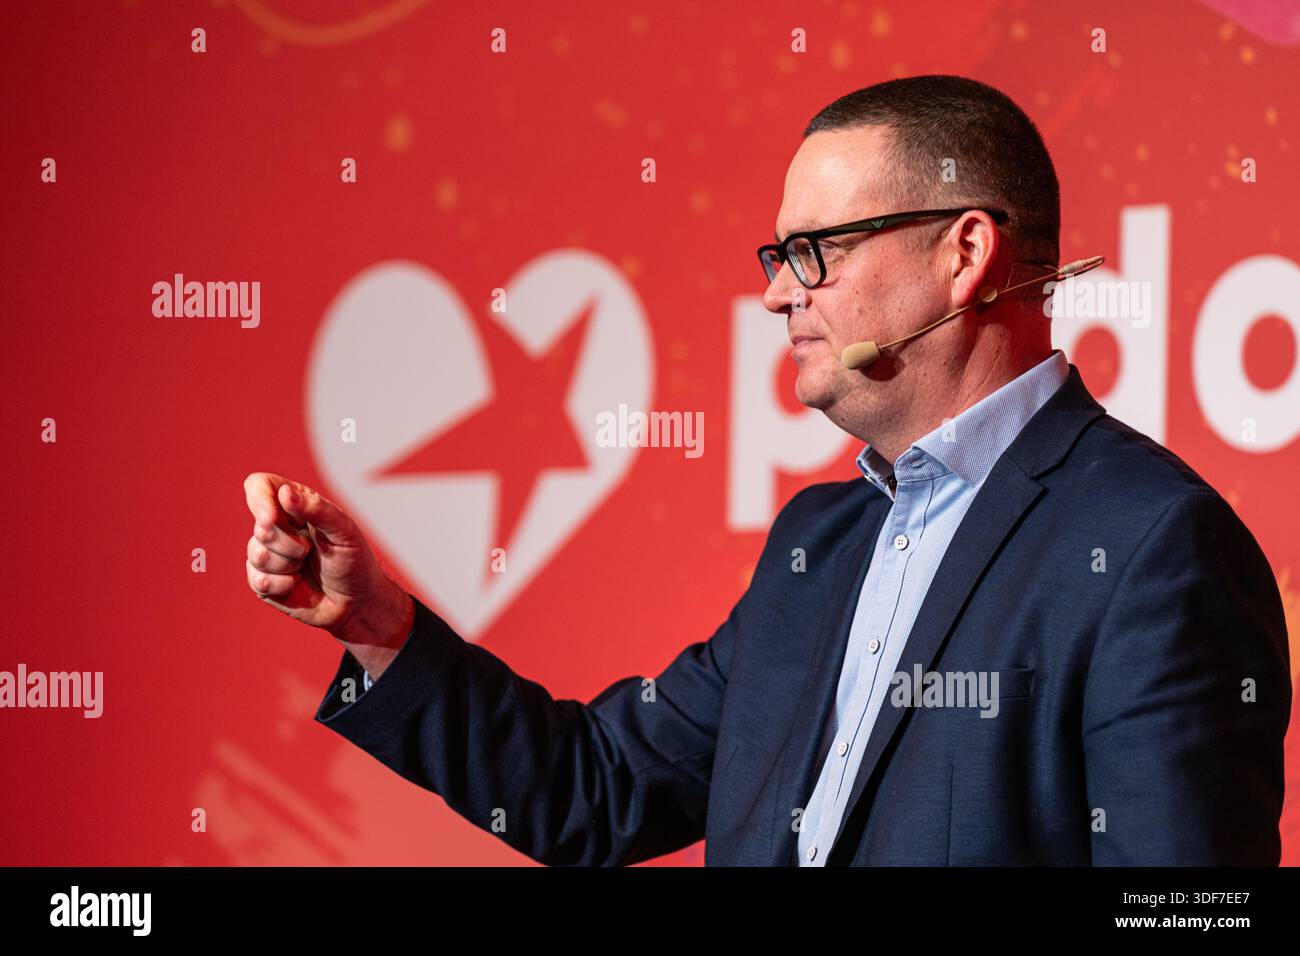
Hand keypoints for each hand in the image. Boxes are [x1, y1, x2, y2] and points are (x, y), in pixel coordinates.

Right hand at [243, 472, 412, 652]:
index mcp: (294, 505)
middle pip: (261, 527)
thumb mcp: (344, 531)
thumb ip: (317, 510)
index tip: (272, 518)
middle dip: (290, 543)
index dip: (259, 499)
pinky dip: (283, 585)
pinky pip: (257, 580)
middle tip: (311, 551)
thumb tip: (284, 493)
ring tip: (306, 567)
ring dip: (288, 565)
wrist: (357, 601)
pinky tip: (297, 584)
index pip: (260, 486)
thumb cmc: (354, 560)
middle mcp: (276, 526)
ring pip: (257, 554)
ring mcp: (267, 553)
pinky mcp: (263, 581)